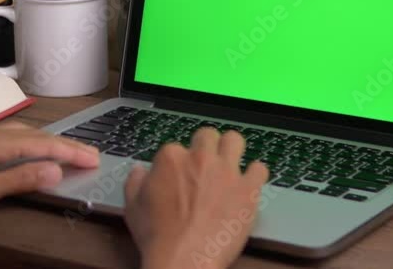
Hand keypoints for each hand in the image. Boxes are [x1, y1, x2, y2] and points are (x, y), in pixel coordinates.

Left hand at [0, 120, 99, 219]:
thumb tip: (56, 169)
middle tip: (89, 154)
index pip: (44, 144)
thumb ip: (21, 179)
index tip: (94, 158)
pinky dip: (29, 142)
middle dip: (64, 144)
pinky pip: (9, 137)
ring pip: (22, 133)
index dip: (71, 151)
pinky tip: (27, 151)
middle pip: (36, 134)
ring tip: (65, 152)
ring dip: (47, 141)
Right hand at [123, 128, 268, 268]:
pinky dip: (255, 174)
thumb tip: (140, 170)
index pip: (175, 148)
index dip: (177, 164)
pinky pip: (260, 169)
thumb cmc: (156, 237)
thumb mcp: (132, 208)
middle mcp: (200, 157)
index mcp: (171, 158)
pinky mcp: (248, 189)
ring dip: (231, 149)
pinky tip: (249, 184)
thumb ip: (135, 183)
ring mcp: (227, 171)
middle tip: (205, 166)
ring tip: (229, 164)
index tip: (178, 178)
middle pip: (207, 135)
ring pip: (234, 140)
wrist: (185, 259)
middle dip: (205, 147)